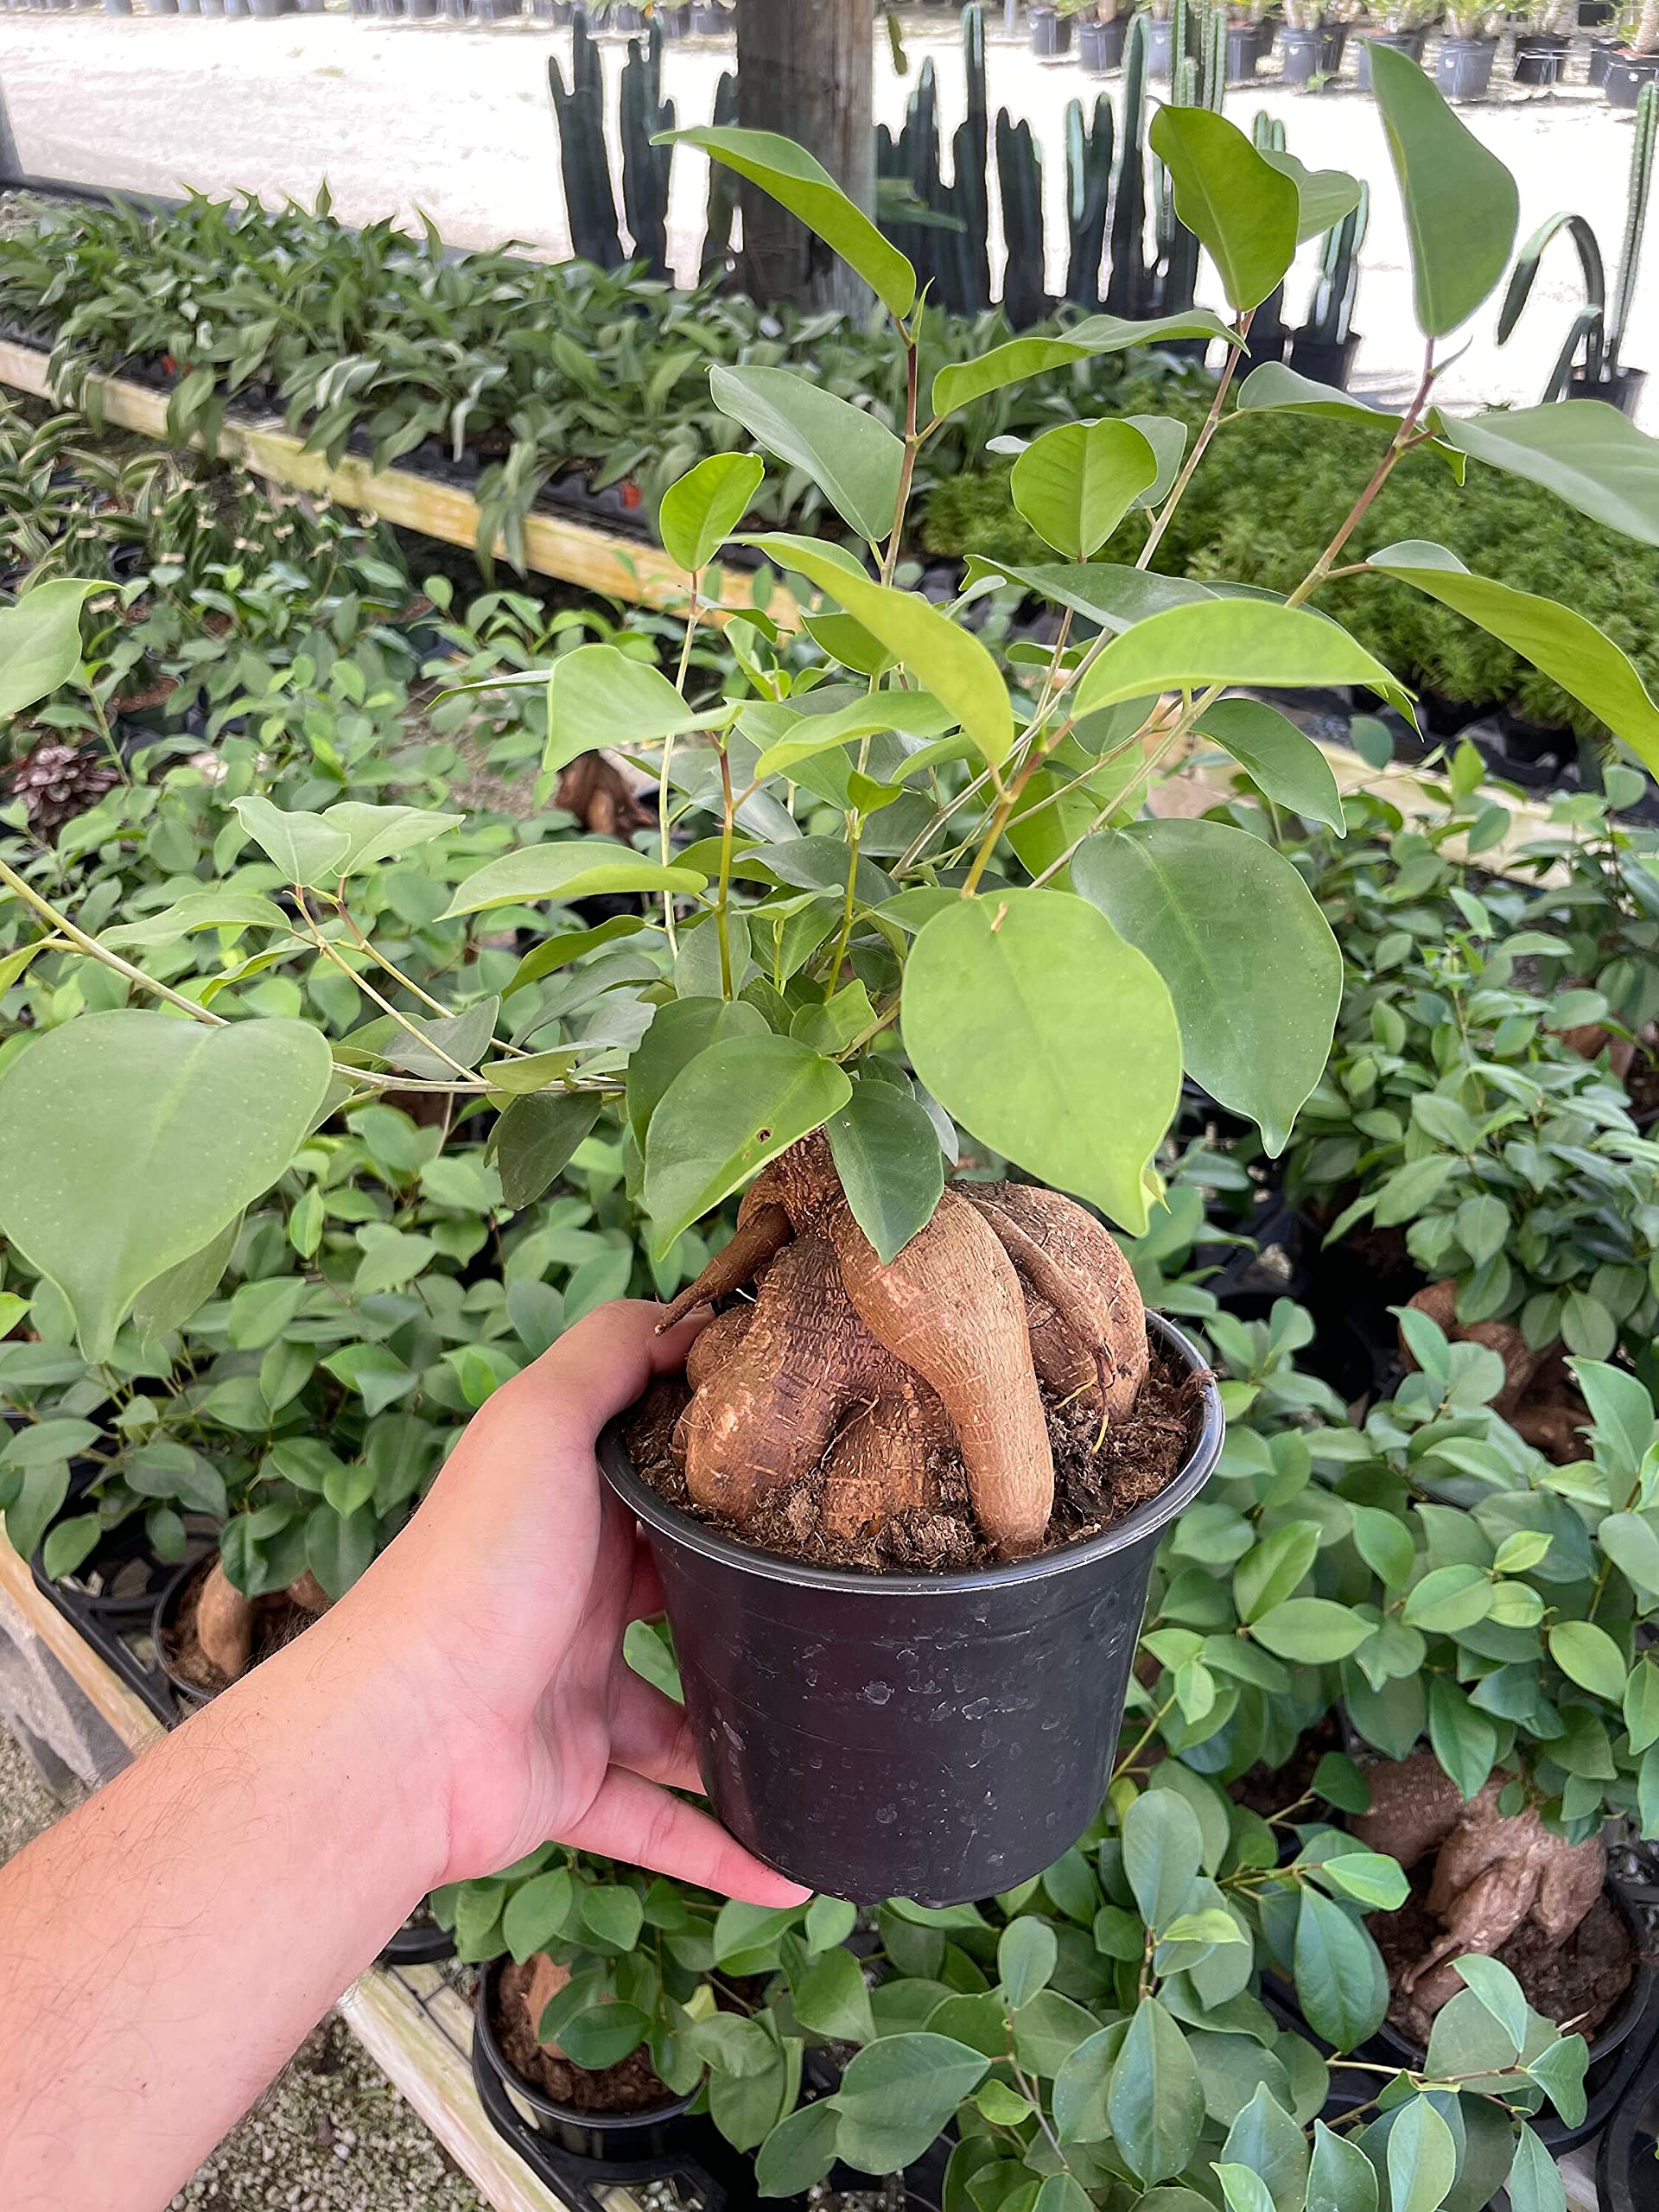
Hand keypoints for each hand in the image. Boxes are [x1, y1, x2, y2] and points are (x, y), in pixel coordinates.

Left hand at [333, 1299, 808, 1905]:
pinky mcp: (573, 1784)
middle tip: (849, 1599)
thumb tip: (687, 1311)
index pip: (657, 1474)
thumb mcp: (539, 1424)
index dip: (726, 1464)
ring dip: (752, 1730)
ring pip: (683, 1715)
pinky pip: (663, 1824)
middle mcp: (574, 1596)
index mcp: (569, 1508)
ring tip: (844, 1732)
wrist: (403, 1733)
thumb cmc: (479, 1568)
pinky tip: (797, 1865)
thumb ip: (607, 1355)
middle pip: (681, 1593)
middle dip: (754, 1598)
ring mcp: (573, 1695)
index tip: (823, 1459)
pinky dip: (725, 1851)